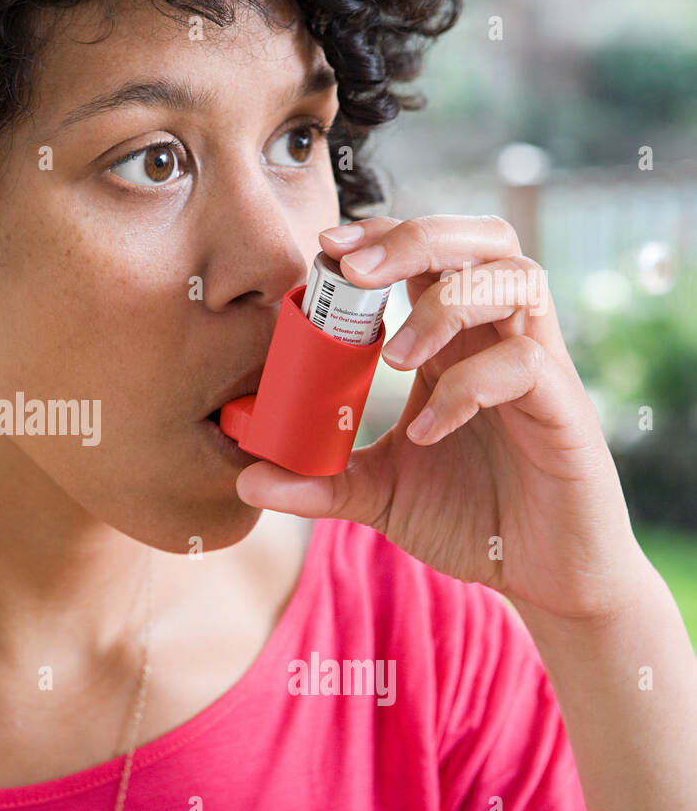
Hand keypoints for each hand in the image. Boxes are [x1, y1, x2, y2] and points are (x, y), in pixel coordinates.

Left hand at [236, 214, 652, 626]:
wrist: (539, 575)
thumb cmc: (469, 518)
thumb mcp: (377, 495)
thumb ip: (317, 481)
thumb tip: (246, 480)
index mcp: (452, 344)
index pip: (428, 257)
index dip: (383, 236)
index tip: (326, 247)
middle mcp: (497, 340)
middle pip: (480, 240)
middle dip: (416, 238)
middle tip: (356, 272)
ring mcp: (537, 369)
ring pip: (517, 278)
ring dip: (446, 303)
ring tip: (394, 358)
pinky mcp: (565, 410)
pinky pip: (526, 364)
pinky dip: (469, 385)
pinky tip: (428, 430)